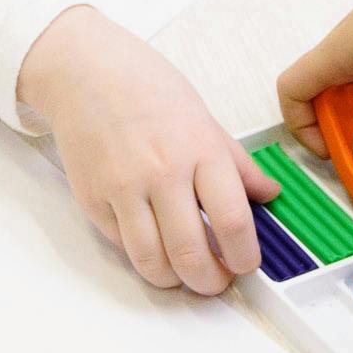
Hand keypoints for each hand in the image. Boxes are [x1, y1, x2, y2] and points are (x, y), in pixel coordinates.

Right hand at [17, 3, 273, 291]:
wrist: (83, 70)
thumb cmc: (144, 86)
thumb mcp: (203, 117)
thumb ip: (237, 162)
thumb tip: (268, 194)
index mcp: (200, 149)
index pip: (233, 222)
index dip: (244, 256)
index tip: (245, 263)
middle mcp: (162, 172)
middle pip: (192, 253)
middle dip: (211, 281)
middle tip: (217, 280)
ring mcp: (123, 189)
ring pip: (152, 262)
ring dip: (174, 281)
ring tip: (184, 274)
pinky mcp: (93, 200)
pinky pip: (122, 247)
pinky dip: (142, 257)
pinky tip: (153, 246)